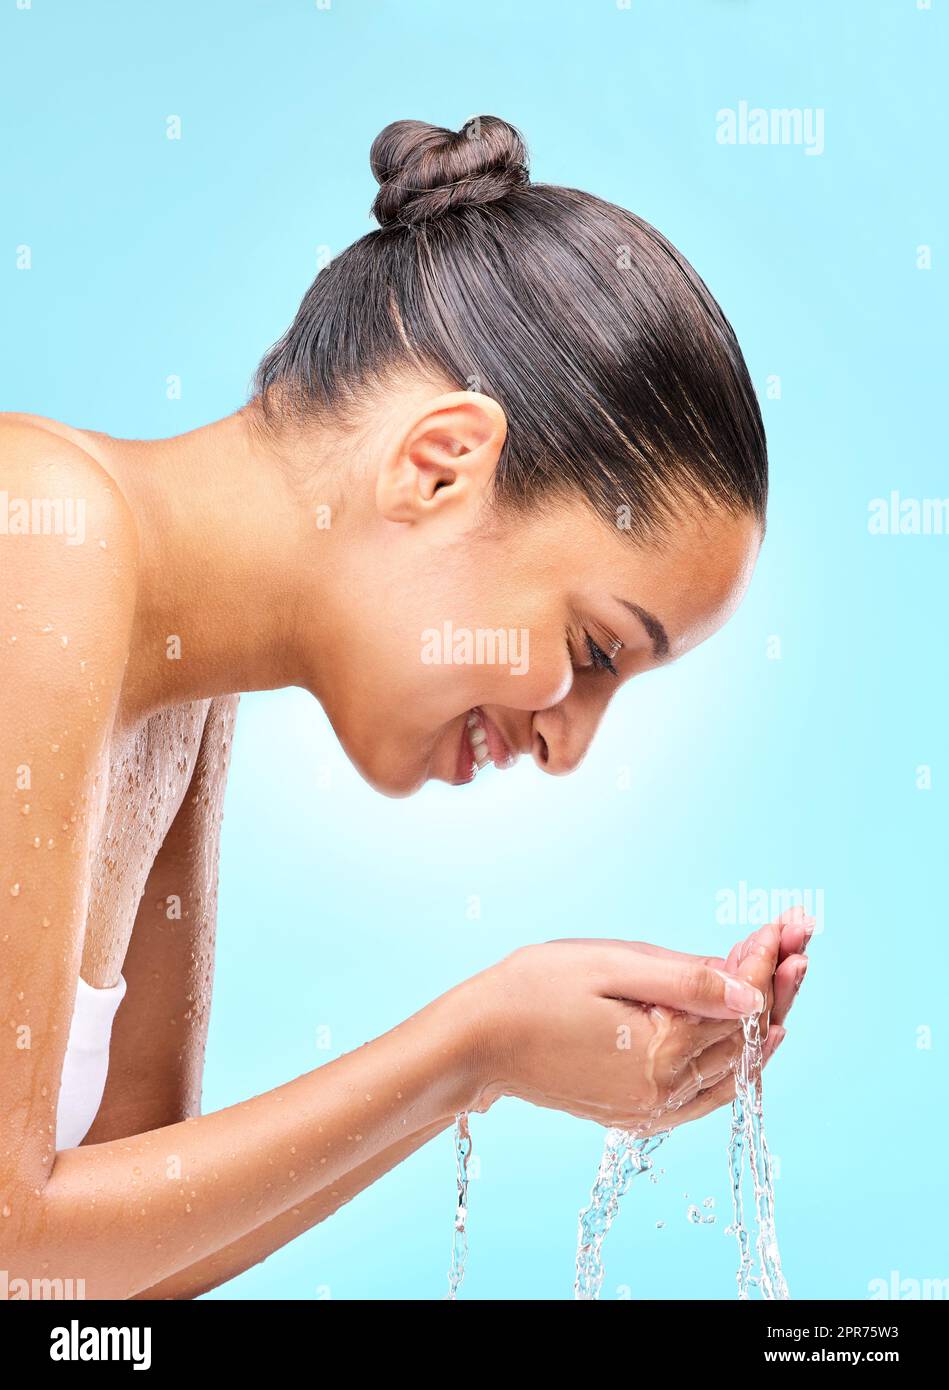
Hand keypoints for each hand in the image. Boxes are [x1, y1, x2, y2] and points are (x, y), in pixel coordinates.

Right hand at [467, 907, 812, 1133]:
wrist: (477, 1040)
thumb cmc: (533, 990)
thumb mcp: (610, 966)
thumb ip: (685, 981)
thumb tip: (753, 994)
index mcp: (660, 1054)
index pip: (736, 1004)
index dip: (763, 960)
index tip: (783, 923)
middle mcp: (663, 1093)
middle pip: (744, 1038)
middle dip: (775, 985)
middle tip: (800, 940)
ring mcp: (650, 1109)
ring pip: (732, 1068)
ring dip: (763, 1022)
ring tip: (786, 975)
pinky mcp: (635, 1112)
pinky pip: (706, 1092)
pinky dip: (735, 1061)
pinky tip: (750, 1035)